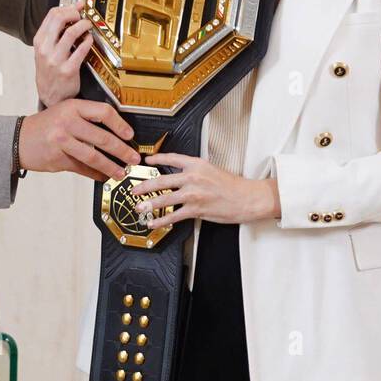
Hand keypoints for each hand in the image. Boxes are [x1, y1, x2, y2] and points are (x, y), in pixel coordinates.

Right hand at [18, 100, 137, 180]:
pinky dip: (95, 174)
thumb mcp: (65, 112)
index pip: (103, 112)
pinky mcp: (57, 159)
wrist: (17, 139)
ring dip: (111, 167)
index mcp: (73, 107)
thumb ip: (86, 118)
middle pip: (102, 137)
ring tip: (121, 172)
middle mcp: (67, 123)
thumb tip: (115, 132)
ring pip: (93, 156)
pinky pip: (82, 168)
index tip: (130, 135)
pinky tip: (103, 176)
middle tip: (134, 158)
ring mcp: (61, 142)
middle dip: (122, 150)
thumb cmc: (45, 125)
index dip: (120, 125)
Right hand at [33, 5, 93, 105]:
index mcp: (39, 42)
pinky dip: (88, 41)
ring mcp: (56, 60)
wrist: (51, 96)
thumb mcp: (45, 50)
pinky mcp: (68, 69)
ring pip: (71, 32)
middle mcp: (45, 49)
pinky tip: (89, 39)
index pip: (51, 15)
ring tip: (88, 25)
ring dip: (83, 25)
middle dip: (74, 13)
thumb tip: (72, 10)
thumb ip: (55, 32)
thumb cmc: (50, 71)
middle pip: (60, 19)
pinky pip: (81, 49)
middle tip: (83, 15)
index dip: (67, 7)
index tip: (77, 7)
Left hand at [128, 153, 279, 226]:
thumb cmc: (232, 185)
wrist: (246, 198)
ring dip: (148, 204)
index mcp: (196, 164)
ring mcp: (193, 194)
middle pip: (161, 180)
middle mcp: (192, 177)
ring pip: (164, 198)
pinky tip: (153, 222)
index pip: (171, 158)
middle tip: (134, 189)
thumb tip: (179, 175)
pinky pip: (174, 215)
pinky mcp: (196, 209)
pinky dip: (161, 220)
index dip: (156, 159)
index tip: (146, 160)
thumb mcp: (212, 170)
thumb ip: (194, 171)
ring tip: (139, 207)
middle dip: (144, 186)